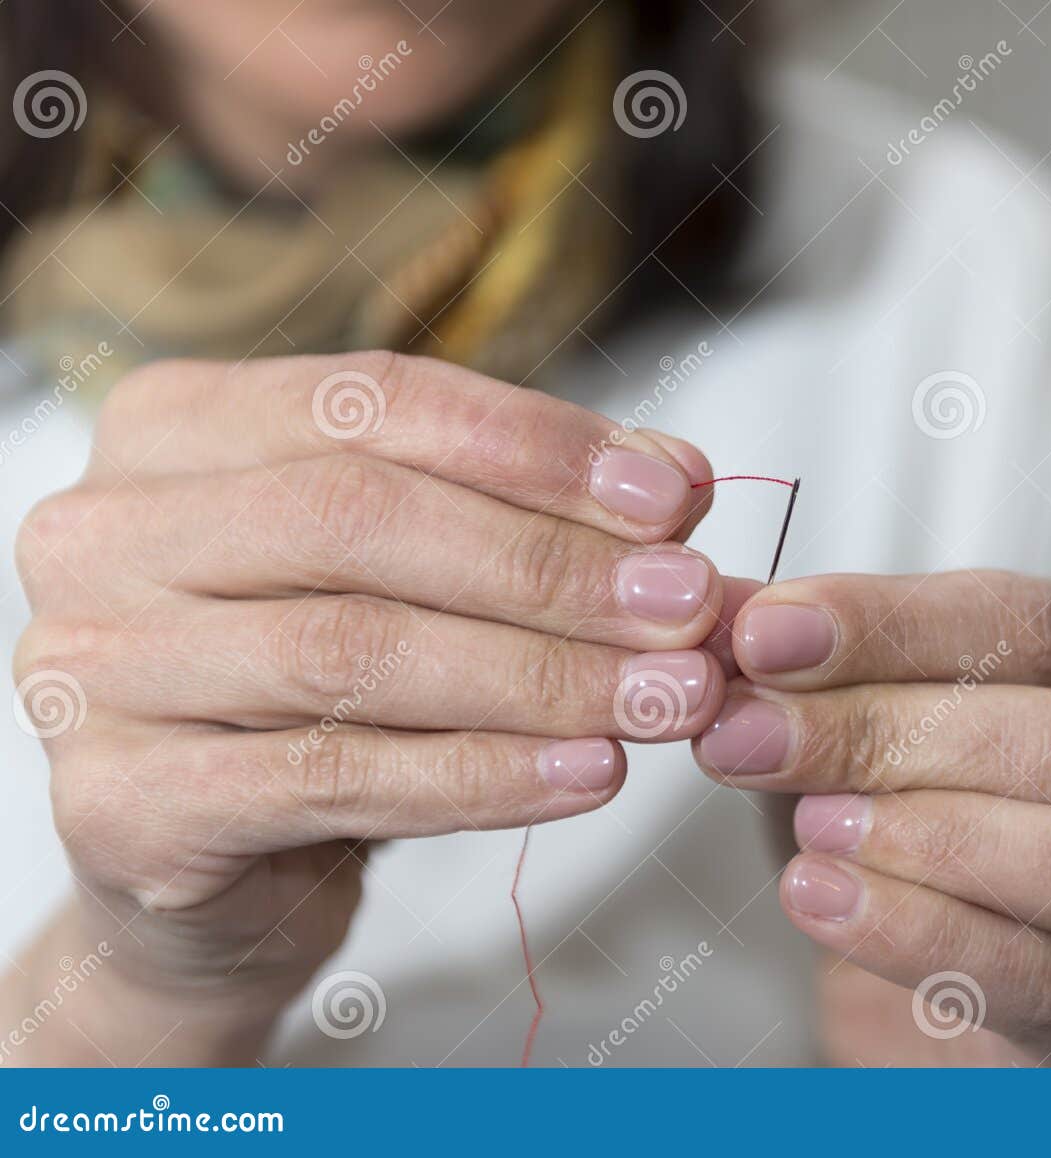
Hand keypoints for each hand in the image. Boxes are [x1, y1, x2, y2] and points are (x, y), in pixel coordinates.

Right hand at [7, 352, 726, 1062]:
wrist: (210, 873)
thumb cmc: (319, 697)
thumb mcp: (414, 581)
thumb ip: (523, 518)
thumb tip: (680, 481)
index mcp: (176, 429)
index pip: (377, 402)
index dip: (540, 447)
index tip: (677, 496)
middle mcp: (104, 529)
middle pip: (361, 518)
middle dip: (552, 565)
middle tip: (692, 607)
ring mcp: (91, 665)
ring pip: (354, 649)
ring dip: (542, 675)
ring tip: (668, 698)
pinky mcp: (115, 801)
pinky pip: (334, 777)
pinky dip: (483, 778)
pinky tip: (590, 776)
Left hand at [692, 571, 1050, 1065]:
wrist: (925, 969)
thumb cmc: (922, 806)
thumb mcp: (872, 702)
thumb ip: (813, 652)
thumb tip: (730, 610)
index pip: (1040, 619)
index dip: (891, 625)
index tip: (766, 634)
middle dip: (891, 733)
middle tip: (751, 735)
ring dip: (932, 836)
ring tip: (811, 823)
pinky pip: (1044, 979)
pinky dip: (918, 932)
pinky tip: (822, 896)